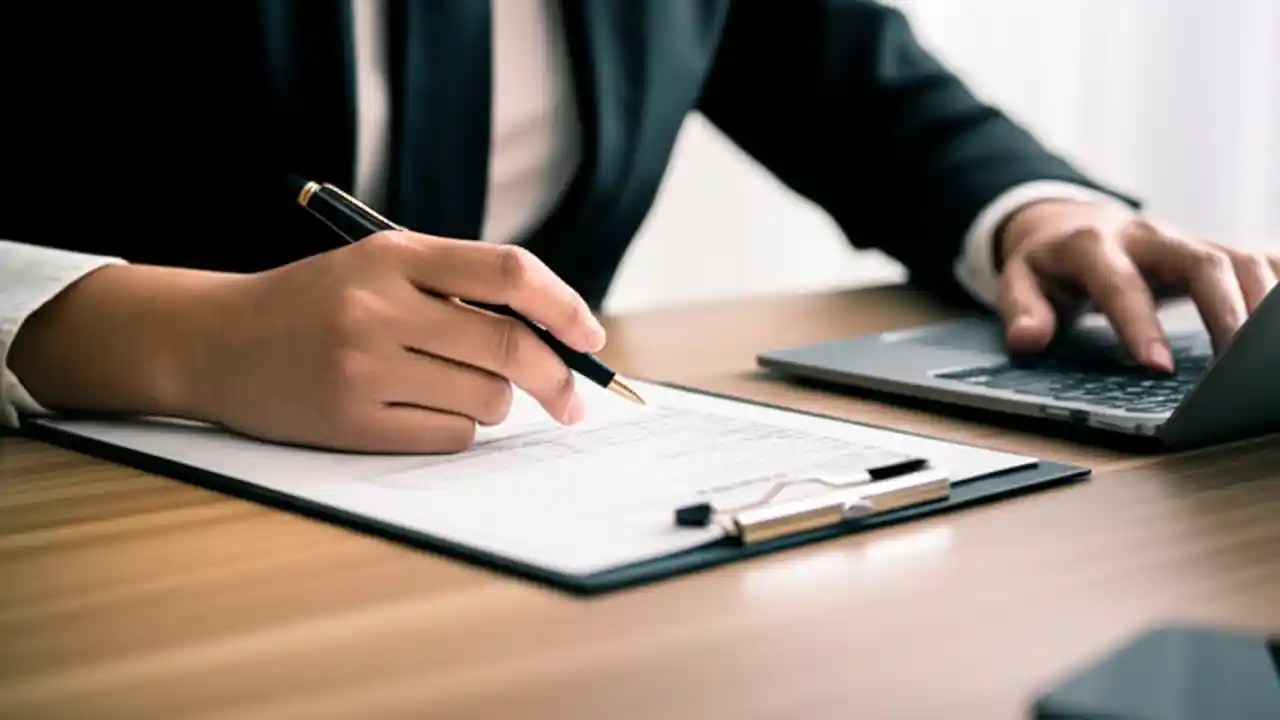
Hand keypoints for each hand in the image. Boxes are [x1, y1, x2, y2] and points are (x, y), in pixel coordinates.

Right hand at [201, 231, 604, 452]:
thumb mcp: (379, 267)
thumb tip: (556, 338)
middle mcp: (380, 307)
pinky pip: (450, 436)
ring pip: (486, 400)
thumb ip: (459, 288)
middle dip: (558, 378)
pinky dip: (457, 428)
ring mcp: (363, 368)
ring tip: (454, 388)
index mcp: (395, 255)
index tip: (590, 339)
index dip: (565, 307)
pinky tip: (421, 411)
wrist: (216, 341)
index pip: (509, 273)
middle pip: (511, 347)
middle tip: (573, 399)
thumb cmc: (317, 302)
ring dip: (494, 402)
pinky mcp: (352, 422)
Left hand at [996, 200, 1278, 370]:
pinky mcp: (1212, 250)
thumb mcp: (1018, 282)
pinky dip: (1279, 283)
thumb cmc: (1049, 265)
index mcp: (1093, 245)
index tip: (1155, 367)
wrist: (1070, 225)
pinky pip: (1258, 258)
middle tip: (1235, 366)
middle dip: (1222, 311)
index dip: (1138, 324)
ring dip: (1260, 302)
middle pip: (1200, 262)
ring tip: (1269, 352)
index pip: (1120, 282)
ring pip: (1238, 259)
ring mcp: (1185, 241)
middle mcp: (1147, 237)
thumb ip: (1021, 310)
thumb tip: (1027, 339)